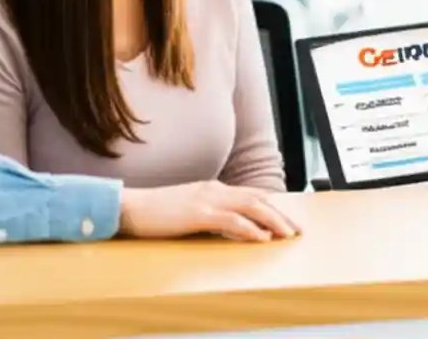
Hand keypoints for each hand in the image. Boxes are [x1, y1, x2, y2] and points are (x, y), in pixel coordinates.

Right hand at [118, 181, 300, 241]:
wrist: (130, 207)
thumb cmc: (156, 212)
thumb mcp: (189, 209)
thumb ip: (210, 214)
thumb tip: (229, 227)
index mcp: (213, 188)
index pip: (252, 195)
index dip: (273, 207)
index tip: (288, 220)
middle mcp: (215, 190)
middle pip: (259, 199)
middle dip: (281, 215)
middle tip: (297, 230)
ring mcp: (207, 200)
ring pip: (252, 206)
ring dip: (273, 221)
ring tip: (288, 234)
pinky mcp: (198, 214)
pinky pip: (232, 221)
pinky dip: (250, 229)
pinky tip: (261, 238)